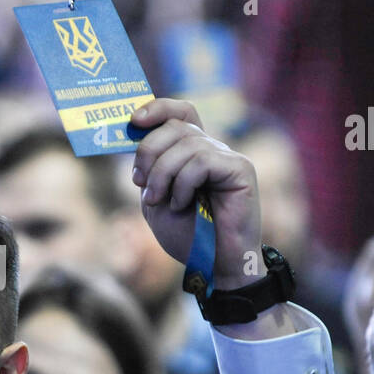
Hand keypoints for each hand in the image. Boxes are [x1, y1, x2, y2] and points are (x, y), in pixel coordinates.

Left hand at [131, 98, 260, 290]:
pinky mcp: (240, 169)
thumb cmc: (187, 236)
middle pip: (175, 126)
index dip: (158, 108)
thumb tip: (136, 136)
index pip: (180, 113)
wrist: (213, 265)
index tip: (133, 119)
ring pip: (186, 144)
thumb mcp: (155, 199)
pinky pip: (202, 161)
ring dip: (162, 174)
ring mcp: (228, 157)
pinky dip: (184, 184)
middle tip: (140, 182)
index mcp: (192, 153)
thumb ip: (148, 169)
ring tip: (161, 201)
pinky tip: (184, 204)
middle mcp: (212, 149)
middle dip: (148, 151)